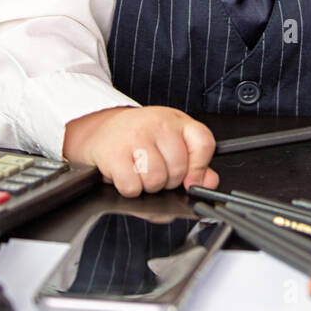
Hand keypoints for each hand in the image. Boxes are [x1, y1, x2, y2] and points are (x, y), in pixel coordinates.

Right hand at [63, 105, 220, 197]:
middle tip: (155, 172)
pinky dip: (129, 189)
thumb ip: (196, 163)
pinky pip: (132, 186)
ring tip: (140, 173)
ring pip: (156, 179)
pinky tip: (125, 175)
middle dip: (168, 181)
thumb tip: (209, 182)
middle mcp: (159, 124)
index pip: (203, 144)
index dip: (200, 169)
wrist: (101, 128)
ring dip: (148, 186)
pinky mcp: (114, 152)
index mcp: (178, 121)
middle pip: (178, 170)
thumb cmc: (140, 137)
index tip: (192, 181)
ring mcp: (136, 136)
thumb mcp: (172, 142)